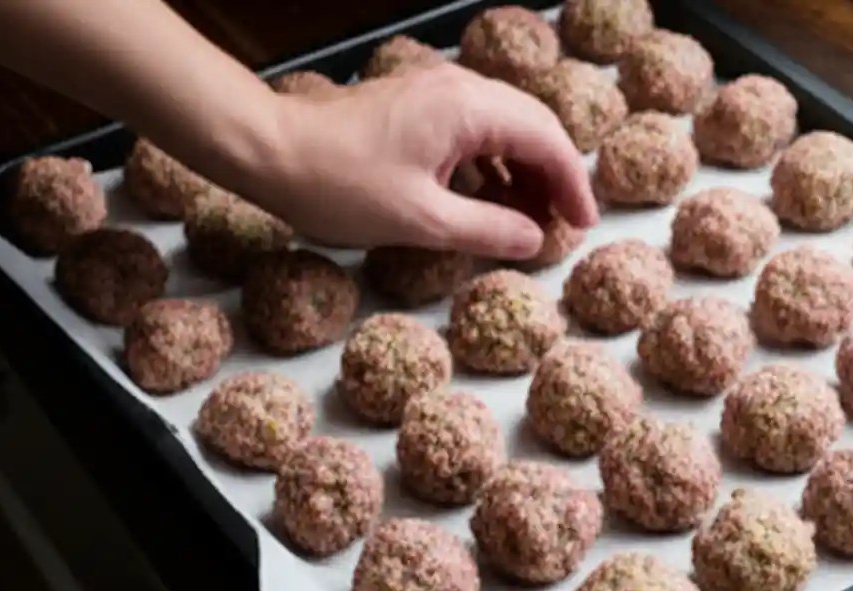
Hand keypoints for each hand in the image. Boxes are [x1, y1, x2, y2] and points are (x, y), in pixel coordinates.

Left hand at [249, 62, 598, 258]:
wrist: (268, 151)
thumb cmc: (339, 185)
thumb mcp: (422, 221)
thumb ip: (488, 230)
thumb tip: (535, 241)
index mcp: (469, 109)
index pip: (547, 140)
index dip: (573, 185)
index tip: (584, 224)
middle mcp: (460, 89)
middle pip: (533, 125)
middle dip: (555, 175)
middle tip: (564, 223)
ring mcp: (438, 92)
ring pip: (506, 125)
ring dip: (526, 169)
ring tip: (531, 218)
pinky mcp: (418, 105)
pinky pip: (476, 128)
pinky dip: (495, 162)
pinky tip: (490, 198)